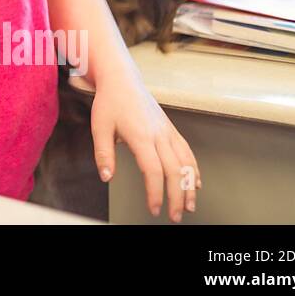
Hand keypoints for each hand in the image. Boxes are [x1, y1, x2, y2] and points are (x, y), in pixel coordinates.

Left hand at [90, 70, 200, 221]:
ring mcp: (167, 131)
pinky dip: (194, 169)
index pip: (153, 170)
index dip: (156, 192)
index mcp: (141, 135)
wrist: (122, 80)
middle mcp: (159, 134)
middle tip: (175, 216)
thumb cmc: (110, 102)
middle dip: (177, 196)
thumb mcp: (99, 126)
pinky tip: (196, 182)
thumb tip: (106, 177)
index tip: (154, 209)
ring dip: (190, 185)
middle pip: (175, 170)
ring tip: (190, 205)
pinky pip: (187, 151)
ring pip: (186, 162)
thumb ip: (103, 153)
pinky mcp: (171, 129)